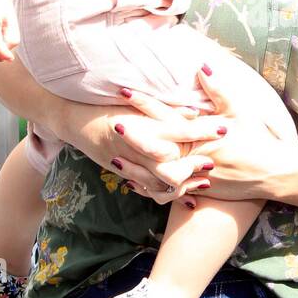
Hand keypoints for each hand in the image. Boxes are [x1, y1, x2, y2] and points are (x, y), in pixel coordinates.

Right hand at [72, 84, 228, 203]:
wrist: (73, 117)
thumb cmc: (107, 103)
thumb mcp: (137, 102)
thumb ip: (167, 109)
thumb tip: (197, 112)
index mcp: (143, 124)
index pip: (180, 130)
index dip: (204, 131)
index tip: (224, 129)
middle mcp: (135, 147)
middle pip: (172, 166)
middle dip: (194, 166)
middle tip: (212, 163)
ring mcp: (127, 163)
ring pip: (160, 183)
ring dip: (184, 183)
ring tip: (204, 180)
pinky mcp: (122, 173)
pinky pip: (148, 190)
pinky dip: (167, 194)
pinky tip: (185, 194)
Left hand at [124, 65, 295, 206]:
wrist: (271, 173)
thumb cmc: (256, 139)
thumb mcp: (239, 111)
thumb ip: (218, 90)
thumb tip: (202, 67)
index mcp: (198, 131)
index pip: (165, 114)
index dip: (143, 103)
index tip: (124, 92)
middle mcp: (192, 153)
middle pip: (154, 145)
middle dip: (131, 136)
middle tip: (109, 126)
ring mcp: (193, 174)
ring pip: (157, 173)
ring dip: (135, 168)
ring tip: (113, 162)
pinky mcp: (197, 189)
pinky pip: (168, 190)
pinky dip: (150, 188)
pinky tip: (136, 185)